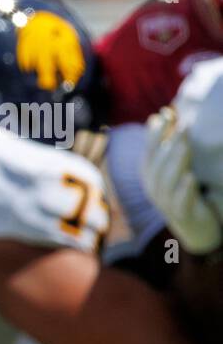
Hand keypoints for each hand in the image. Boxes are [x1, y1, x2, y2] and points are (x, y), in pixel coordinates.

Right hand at [143, 105, 222, 253]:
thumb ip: (167, 144)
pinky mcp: (183, 214)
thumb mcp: (173, 167)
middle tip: (183, 126)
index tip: (165, 115)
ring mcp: (166, 202)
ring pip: (168, 181)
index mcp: (150, 175)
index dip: (155, 134)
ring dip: (176, 163)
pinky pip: (181, 201)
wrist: (194, 228)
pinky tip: (190, 178)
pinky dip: (184, 190)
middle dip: (169, 145)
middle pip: (158, 165)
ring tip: (185, 146)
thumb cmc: (183, 191)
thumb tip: (161, 115)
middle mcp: (153, 188)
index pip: (149, 151)